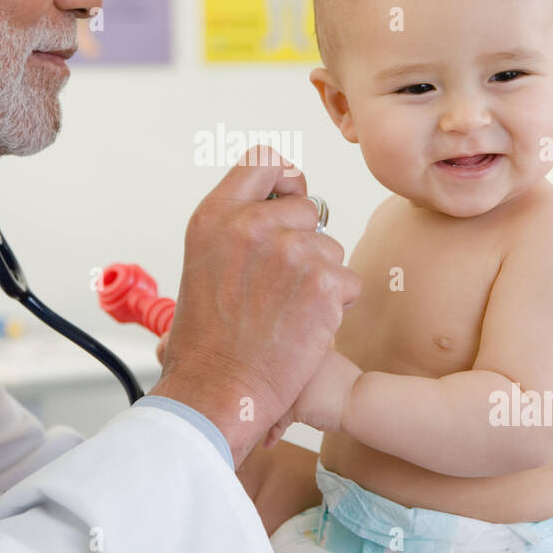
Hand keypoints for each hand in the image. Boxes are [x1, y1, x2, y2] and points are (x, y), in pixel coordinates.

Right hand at [149, 147, 361, 465]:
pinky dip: (334, 308)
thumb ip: (237, 228)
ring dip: (320, 278)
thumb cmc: (209, 341)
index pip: (264, 161)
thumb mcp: (204, 263)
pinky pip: (348, 281)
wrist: (218, 390)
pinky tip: (302, 329)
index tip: (288, 201)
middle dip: (305, 242)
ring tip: (285, 314)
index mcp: (216, 216)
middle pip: (309, 207)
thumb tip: (281, 205)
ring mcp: (290, 250)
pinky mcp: (324, 282)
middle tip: (280, 286)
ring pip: (331, 248)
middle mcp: (252, 224)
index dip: (284, 180)